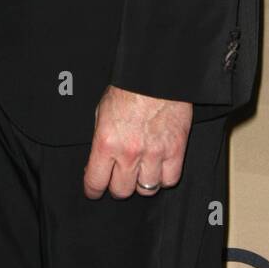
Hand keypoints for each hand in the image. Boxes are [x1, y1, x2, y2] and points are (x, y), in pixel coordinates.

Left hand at [83, 85, 192, 199]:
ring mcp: (154, 154)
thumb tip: (97, 163)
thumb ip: (100, 141)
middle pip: (121, 191)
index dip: (93, 190)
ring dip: (141, 182)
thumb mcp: (101, 112)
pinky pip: (169, 180)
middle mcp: (129, 152)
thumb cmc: (128, 90)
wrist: (156, 76)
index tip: (94, 190)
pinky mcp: (175, 150)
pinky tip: (158, 168)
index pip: (96, 182)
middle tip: (119, 177)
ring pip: (146, 189)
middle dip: (117, 186)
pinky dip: (163, 178)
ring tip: (140, 171)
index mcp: (106, 142)